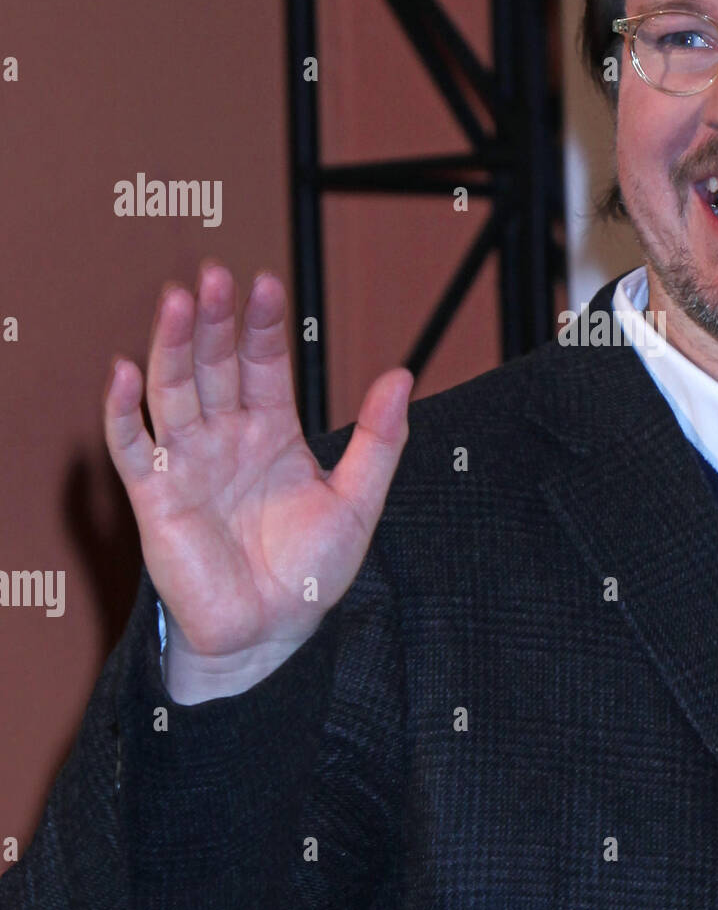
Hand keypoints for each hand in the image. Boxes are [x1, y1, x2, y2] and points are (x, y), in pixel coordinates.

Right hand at [104, 261, 412, 701]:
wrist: (274, 632)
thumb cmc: (311, 570)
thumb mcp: (358, 500)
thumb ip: (380, 439)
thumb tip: (402, 374)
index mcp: (272, 431)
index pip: (263, 363)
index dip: (263, 325)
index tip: (267, 284)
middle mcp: (226, 437)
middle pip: (214, 365)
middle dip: (215, 321)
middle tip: (218, 276)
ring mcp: (189, 462)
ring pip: (173, 391)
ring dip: (173, 346)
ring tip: (179, 300)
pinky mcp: (157, 497)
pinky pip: (132, 446)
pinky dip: (122, 411)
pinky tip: (122, 371)